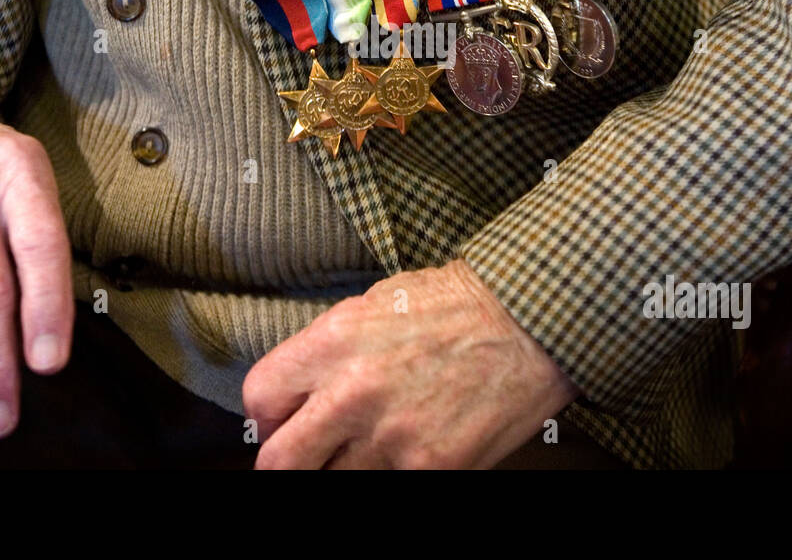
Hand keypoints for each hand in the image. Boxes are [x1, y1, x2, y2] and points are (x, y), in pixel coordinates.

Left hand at [243, 259, 577, 468]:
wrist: (531, 323)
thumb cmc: (457, 306)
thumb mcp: (373, 304)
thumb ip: (328, 351)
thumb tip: (300, 393)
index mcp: (333, 343)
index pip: (260, 400)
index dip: (270, 418)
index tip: (286, 422)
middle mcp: (352, 393)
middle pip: (279, 462)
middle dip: (290, 462)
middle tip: (310, 455)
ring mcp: (392, 438)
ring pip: (336, 481)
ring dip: (350, 467)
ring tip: (380, 440)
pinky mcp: (432, 469)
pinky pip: (389, 487)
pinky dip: (396, 473)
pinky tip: (415, 450)